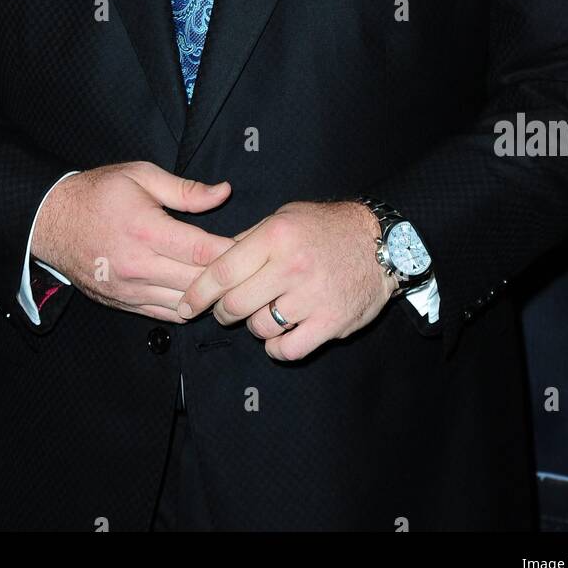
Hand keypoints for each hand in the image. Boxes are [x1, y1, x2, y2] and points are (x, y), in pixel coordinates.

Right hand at [32, 162, 234, 321]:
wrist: (51, 222)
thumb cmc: (98, 193)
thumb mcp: (141, 175)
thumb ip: (185, 189)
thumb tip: (224, 193)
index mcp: (146, 230)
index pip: (202, 251)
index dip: (233, 252)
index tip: (253, 246)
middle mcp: (138, 266)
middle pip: (199, 284)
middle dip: (227, 277)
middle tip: (249, 266)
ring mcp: (129, 290)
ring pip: (185, 305)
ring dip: (208, 296)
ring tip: (227, 281)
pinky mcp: (123, 304)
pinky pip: (165, 315)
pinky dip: (186, 307)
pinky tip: (198, 293)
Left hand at [177, 199, 394, 358]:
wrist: (382, 242)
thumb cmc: (327, 227)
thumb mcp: (285, 217)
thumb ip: (250, 240)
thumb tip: (213, 261)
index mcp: (276, 237)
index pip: (222, 271)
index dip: (198, 293)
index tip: (186, 305)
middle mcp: (291, 267)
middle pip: (235, 304)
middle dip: (223, 312)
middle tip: (226, 311)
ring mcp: (311, 298)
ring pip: (259, 328)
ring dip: (254, 326)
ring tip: (265, 313)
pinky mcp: (330, 323)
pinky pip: (287, 349)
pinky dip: (277, 348)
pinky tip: (280, 336)